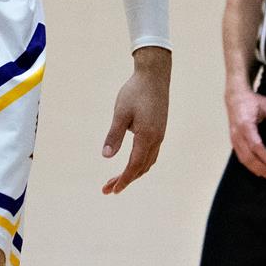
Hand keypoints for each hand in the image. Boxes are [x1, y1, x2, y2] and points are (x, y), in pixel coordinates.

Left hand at [99, 48, 168, 194]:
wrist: (154, 75)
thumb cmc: (135, 92)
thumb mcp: (120, 113)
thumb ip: (114, 135)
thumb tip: (106, 156)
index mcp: (147, 136)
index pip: (134, 165)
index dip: (124, 179)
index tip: (112, 190)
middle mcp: (156, 139)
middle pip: (141, 167)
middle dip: (126, 180)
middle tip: (108, 189)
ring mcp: (160, 135)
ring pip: (148, 162)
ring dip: (133, 172)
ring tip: (118, 180)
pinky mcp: (159, 129)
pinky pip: (151, 153)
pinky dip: (141, 163)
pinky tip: (132, 162)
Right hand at [225, 87, 265, 178]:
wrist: (235, 96)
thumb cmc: (251, 100)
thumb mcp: (265, 103)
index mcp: (245, 124)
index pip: (255, 144)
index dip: (264, 155)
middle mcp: (237, 133)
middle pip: (248, 155)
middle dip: (260, 166)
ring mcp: (234, 138)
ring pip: (242, 158)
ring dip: (254, 168)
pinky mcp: (233, 140)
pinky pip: (239, 156)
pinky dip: (248, 165)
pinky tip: (256, 170)